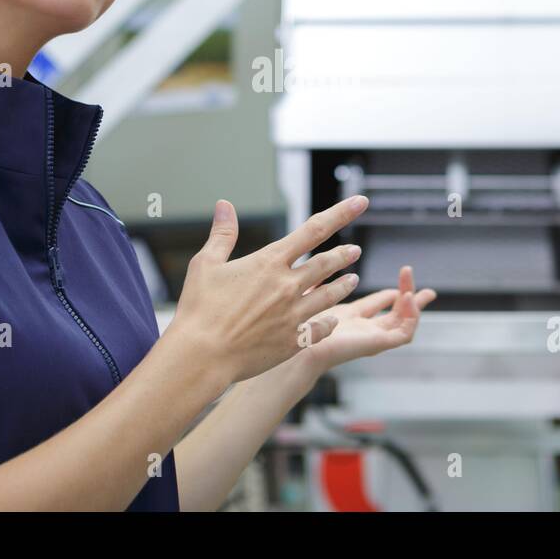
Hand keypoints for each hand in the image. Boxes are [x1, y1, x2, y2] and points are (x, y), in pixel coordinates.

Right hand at [169, 195, 369, 383]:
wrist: (201, 355)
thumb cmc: (199, 309)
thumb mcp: (206, 264)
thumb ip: (222, 234)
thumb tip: (224, 204)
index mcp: (269, 262)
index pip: (313, 230)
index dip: (341, 213)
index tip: (360, 202)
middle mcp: (287, 286)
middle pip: (326, 264)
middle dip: (344, 255)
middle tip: (356, 251)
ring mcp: (293, 315)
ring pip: (329, 295)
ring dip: (343, 285)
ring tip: (353, 279)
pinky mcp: (293, 341)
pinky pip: (320, 329)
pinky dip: (328, 322)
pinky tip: (332, 320)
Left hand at [298, 265, 436, 374]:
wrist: (296, 349)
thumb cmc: (297, 328)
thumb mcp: (314, 295)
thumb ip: (321, 280)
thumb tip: (324, 261)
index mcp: (348, 318)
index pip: (376, 305)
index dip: (390, 293)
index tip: (403, 277)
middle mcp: (362, 329)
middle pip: (396, 317)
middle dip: (413, 302)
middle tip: (430, 292)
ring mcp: (371, 338)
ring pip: (403, 324)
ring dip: (414, 306)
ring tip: (418, 289)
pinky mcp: (377, 344)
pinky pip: (404, 334)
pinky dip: (411, 317)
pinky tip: (408, 298)